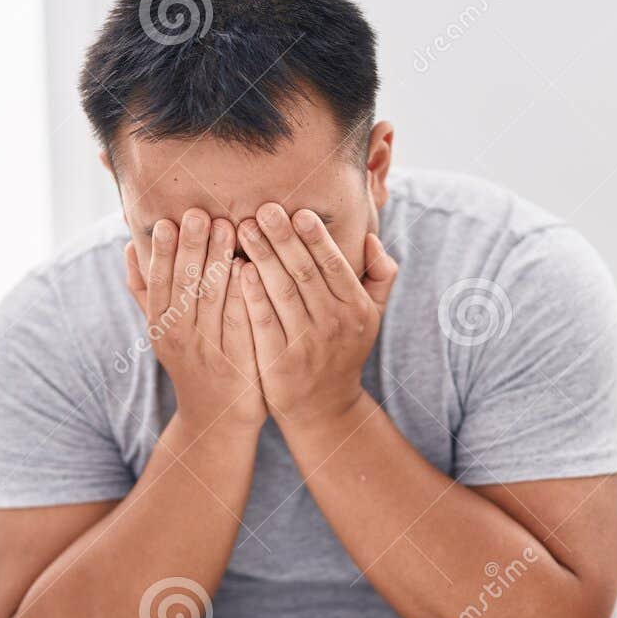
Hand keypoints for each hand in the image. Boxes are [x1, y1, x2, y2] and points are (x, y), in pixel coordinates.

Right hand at [125, 209, 265, 433]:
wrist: (216, 422)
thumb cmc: (192, 365)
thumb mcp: (163, 332)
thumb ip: (145, 292)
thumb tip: (127, 246)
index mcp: (160, 327)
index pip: (157, 283)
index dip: (161, 252)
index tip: (168, 220)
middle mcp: (180, 338)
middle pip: (184, 286)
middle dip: (191, 248)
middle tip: (199, 213)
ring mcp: (209, 351)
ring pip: (212, 300)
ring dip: (219, 261)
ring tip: (229, 226)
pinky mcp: (238, 362)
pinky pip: (240, 322)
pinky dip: (243, 293)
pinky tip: (250, 266)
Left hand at [237, 203, 397, 429]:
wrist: (324, 409)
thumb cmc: (343, 352)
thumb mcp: (371, 317)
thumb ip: (379, 277)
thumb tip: (372, 238)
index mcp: (355, 309)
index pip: (335, 265)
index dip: (317, 238)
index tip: (298, 211)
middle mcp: (333, 325)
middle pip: (305, 273)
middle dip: (283, 238)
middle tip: (263, 208)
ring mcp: (306, 344)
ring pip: (282, 292)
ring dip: (262, 257)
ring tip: (244, 228)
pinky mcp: (278, 362)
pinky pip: (263, 321)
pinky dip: (251, 294)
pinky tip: (237, 269)